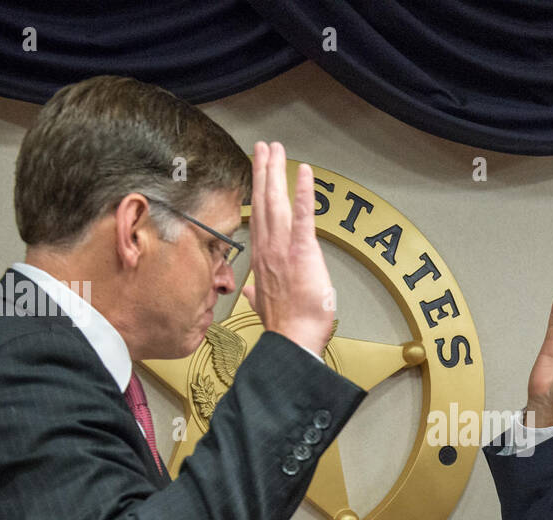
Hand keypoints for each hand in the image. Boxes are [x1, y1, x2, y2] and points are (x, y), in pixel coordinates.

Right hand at [242, 141, 334, 355]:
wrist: (293, 339)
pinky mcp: (302, 251)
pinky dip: (304, 194)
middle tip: (263, 147)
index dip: (257, 192)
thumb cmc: (285, 325)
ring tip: (274, 150)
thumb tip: (248, 292)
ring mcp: (283, 248)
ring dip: (276, 173)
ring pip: (276, 202)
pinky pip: (304, 216)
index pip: (259, 218)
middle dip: (263, 171)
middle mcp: (269, 248)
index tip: (257, 173)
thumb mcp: (264, 307)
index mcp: (263, 259)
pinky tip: (304, 173)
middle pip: (263, 202)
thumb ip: (255, 294)